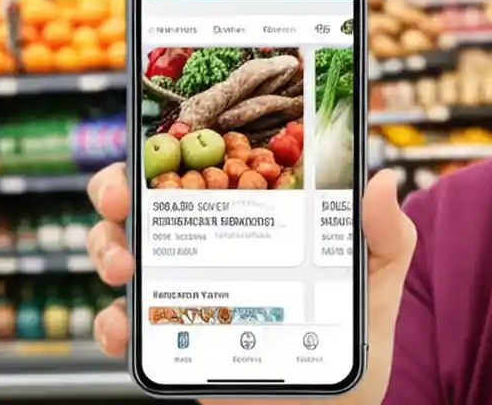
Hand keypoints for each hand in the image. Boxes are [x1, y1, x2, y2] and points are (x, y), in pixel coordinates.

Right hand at [86, 162, 416, 404]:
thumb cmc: (349, 347)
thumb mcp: (377, 286)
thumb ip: (386, 236)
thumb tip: (384, 181)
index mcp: (253, 219)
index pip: (205, 167)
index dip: (171, 146)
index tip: (158, 144)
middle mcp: (209, 247)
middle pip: (143, 200)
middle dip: (116, 187)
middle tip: (122, 200)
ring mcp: (184, 291)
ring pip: (120, 251)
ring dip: (105, 247)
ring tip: (123, 267)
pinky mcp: (169, 339)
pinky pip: (122, 325)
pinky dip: (110, 322)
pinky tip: (123, 327)